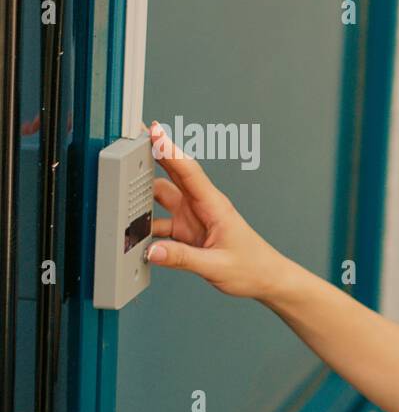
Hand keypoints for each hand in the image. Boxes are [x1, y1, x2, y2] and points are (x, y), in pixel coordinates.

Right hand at [144, 120, 295, 301]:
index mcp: (214, 206)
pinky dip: (145, 225)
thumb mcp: (216, 266)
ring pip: (161, 198)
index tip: (153, 132)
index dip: (169, 150)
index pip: (189, 171)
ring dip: (142, 195)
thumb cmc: (252, 268)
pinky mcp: (187, 232)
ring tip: (119, 187)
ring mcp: (193, 218)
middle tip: (128, 141)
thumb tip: (152, 251)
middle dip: (151, 157)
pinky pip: (160, 222)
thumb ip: (182, 258)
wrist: (266, 279)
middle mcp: (202, 207)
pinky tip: (132, 230)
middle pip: (171, 175)